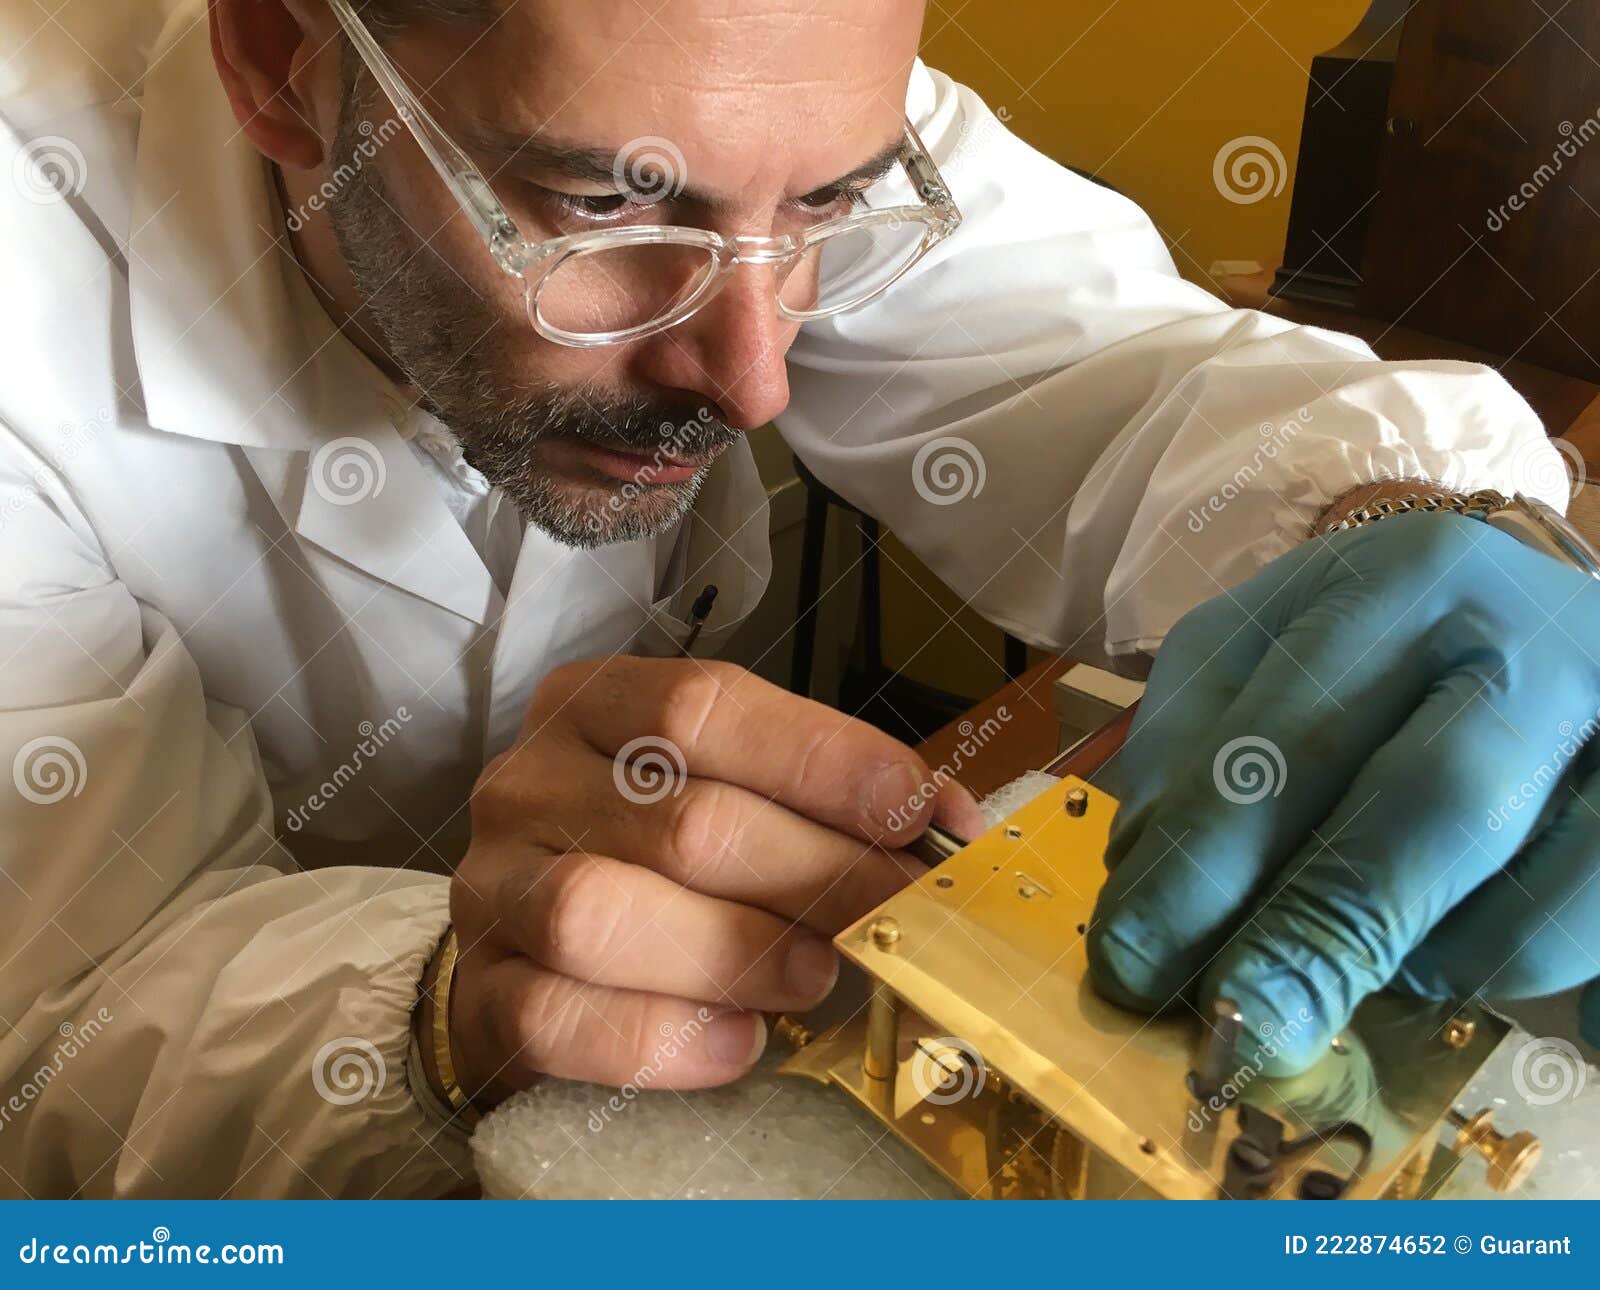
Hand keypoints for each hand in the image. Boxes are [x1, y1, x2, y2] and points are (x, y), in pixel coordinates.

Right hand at [446, 656, 982, 1102]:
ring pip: (602, 914)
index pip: (705, 706)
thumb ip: (809, 796)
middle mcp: (531, 784)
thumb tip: (941, 820)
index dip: (824, 758)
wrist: (529, 947)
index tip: (920, 810)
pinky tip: (737, 1043)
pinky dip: (658, 1036)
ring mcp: (494, 888)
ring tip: (814, 976)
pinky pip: (555, 1017)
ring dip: (735, 952)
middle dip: (816, 873)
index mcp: (595, 707)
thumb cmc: (648, 858)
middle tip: (895, 912)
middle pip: (681, 821)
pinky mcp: (479, 993)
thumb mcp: (721, 790)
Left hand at [1088, 511, 1599, 1072]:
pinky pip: (1583, 933)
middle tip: (1231, 1027)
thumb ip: (1190, 750)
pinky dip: (1496, 970)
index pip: (1290, 735)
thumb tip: (1145, 887)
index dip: (1202, 864)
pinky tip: (1434, 957)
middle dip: (1309, 932)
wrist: (1538, 631)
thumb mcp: (1261, 653)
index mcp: (1403, 580)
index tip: (1133, 962)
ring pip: (1527, 893)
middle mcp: (1537, 635)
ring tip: (1338, 968)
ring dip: (1408, 961)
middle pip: (1425, 806)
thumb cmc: (1373, 653)